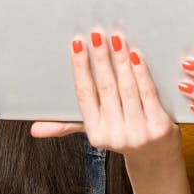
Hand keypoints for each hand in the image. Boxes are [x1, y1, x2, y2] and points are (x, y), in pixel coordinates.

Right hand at [31, 32, 179, 162]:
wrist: (157, 159)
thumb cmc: (125, 136)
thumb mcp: (97, 132)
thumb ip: (67, 125)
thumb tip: (34, 130)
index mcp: (95, 132)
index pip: (84, 94)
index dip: (80, 68)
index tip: (77, 44)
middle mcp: (115, 134)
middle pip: (105, 88)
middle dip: (100, 58)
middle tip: (97, 34)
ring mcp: (138, 131)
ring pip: (126, 88)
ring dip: (120, 60)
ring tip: (116, 39)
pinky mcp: (159, 127)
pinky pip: (148, 94)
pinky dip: (141, 73)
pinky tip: (136, 56)